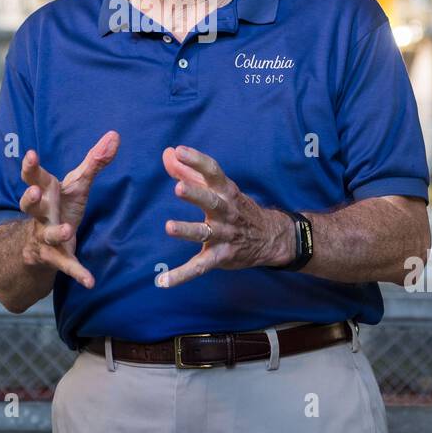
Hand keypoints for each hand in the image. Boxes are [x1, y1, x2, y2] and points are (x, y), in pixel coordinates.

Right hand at [18, 130, 118, 288]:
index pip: (33, 176)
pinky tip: (90, 281)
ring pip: (47, 235)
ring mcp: (45, 236)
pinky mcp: (55, 258)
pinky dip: (78, 273)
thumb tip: (115, 135)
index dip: (30, 166)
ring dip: (56, 232)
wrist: (40, 245)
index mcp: (45, 192)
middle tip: (33, 191)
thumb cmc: (61, 206)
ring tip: (67, 229)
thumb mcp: (77, 184)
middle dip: (30, 198)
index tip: (31, 154)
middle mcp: (40, 214)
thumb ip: (95, 161)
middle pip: (30, 205)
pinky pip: (66, 265)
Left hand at [157, 145, 292, 287]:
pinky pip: (200, 267)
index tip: (180, 150)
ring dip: (187, 230)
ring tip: (169, 227)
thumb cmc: (235, 207)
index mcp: (225, 191)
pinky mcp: (220, 256)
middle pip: (211, 201)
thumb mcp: (219, 187)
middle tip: (179, 187)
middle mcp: (226, 212)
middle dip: (196, 194)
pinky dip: (181, 275)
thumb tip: (167, 153)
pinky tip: (162, 281)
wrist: (270, 237)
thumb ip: (189, 170)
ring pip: (205, 233)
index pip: (213, 172)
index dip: (197, 160)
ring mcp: (224, 235)